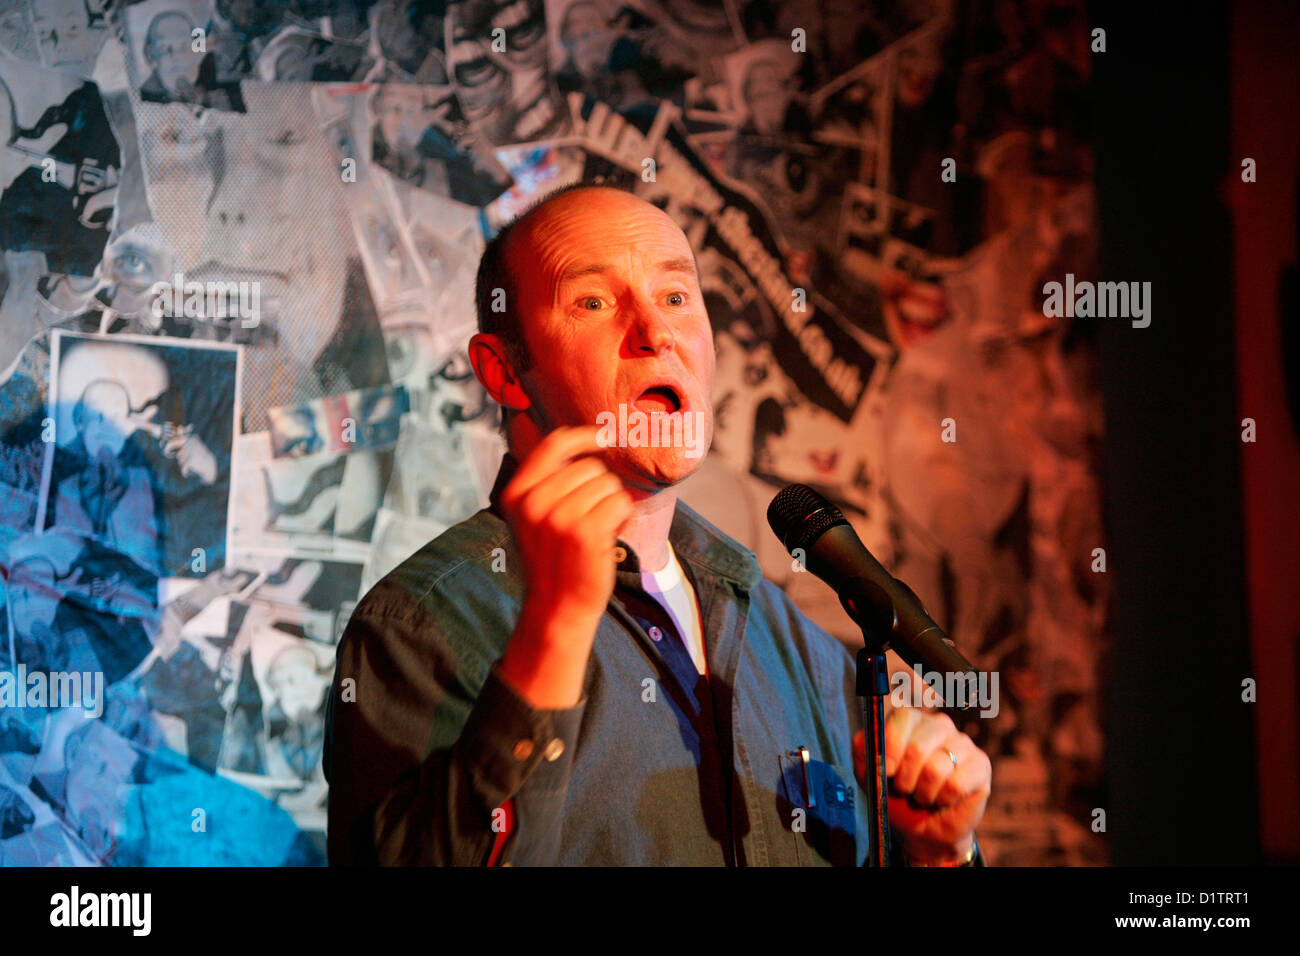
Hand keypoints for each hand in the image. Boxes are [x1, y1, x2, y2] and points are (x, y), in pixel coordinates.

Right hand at [496, 426, 634, 707]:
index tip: (604, 437)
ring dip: (611, 505)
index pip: (554, 445)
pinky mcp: (586, 532)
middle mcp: (534, 503)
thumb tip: (581, 439)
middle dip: (598, 488)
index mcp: (516, 494)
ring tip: (596, 532)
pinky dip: (622, 518)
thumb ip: (547, 482)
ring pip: (608, 484)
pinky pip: (620, 502)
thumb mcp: (534, 517)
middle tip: (589, 520)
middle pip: (589, 467)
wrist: (557, 609)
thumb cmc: (553, 561)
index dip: (583, 436)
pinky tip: (609, 537)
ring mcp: (559, 517)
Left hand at [854, 708, 991, 863]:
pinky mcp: (981, 764)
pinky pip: (956, 784)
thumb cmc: (896, 798)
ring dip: (924, 792)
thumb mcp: (871, 775)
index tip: (888, 771)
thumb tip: (865, 737)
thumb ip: (863, 751)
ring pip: (936, 768)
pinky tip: (943, 800)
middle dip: (906, 778)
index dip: (892, 746)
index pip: (903, 716)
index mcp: (911, 721)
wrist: (924, 829)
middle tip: (906, 790)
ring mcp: (962, 742)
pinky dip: (943, 799)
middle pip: (917, 746)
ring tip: (924, 796)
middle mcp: (939, 725)